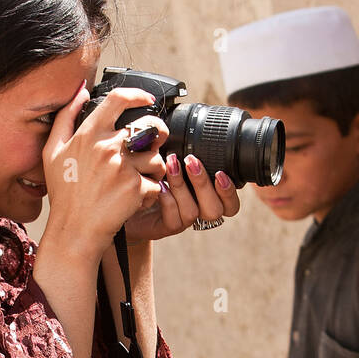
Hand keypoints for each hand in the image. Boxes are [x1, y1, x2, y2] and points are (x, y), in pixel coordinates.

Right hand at [40, 84, 166, 264]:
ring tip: (140, 180)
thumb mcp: (52, 152)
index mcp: (89, 134)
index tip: (147, 98)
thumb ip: (65, 117)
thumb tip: (80, 91)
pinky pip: (155, 184)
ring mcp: (123, 168)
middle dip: (158, 133)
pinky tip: (135, 199)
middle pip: (149, 126)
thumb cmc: (64, 194)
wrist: (74, 230)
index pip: (119, 99)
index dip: (138, 94)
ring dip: (154, 169)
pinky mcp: (135, 188)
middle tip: (154, 144)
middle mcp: (107, 147)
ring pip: (157, 157)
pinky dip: (150, 193)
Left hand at [124, 151, 240, 243]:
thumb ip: (184, 150)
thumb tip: (187, 130)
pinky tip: (159, 186)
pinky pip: (174, 220)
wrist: (127, 193)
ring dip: (182, 187)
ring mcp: (182, 220)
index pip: (231, 205)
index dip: (229, 192)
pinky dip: (168, 200)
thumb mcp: (171, 158)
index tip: (220, 173)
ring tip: (170, 166)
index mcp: (207, 196)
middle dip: (204, 184)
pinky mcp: (164, 227)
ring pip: (193, 213)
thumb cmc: (152, 173)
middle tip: (191, 162)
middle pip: (216, 210)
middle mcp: (198, 210)